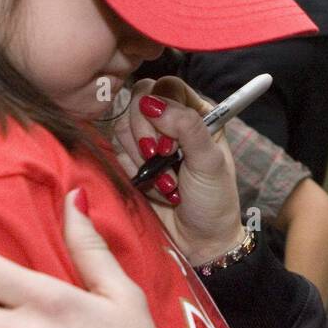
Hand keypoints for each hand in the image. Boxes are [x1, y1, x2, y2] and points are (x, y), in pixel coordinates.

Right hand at [110, 76, 245, 265]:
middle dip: (144, 133)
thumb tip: (153, 103)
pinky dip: (129, 168)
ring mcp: (148, 140)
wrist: (199, 241)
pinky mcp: (130, 159)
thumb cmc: (213, 201)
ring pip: (122, 124)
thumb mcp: (210, 162)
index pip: (167, 86)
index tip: (169, 143)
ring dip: (138, 155)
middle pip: (138, 100)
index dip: (161, 109)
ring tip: (163, 181)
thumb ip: (188, 127)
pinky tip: (149, 186)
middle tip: (162, 159)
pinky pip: (113, 148)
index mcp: (197, 113)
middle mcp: (171, 122)